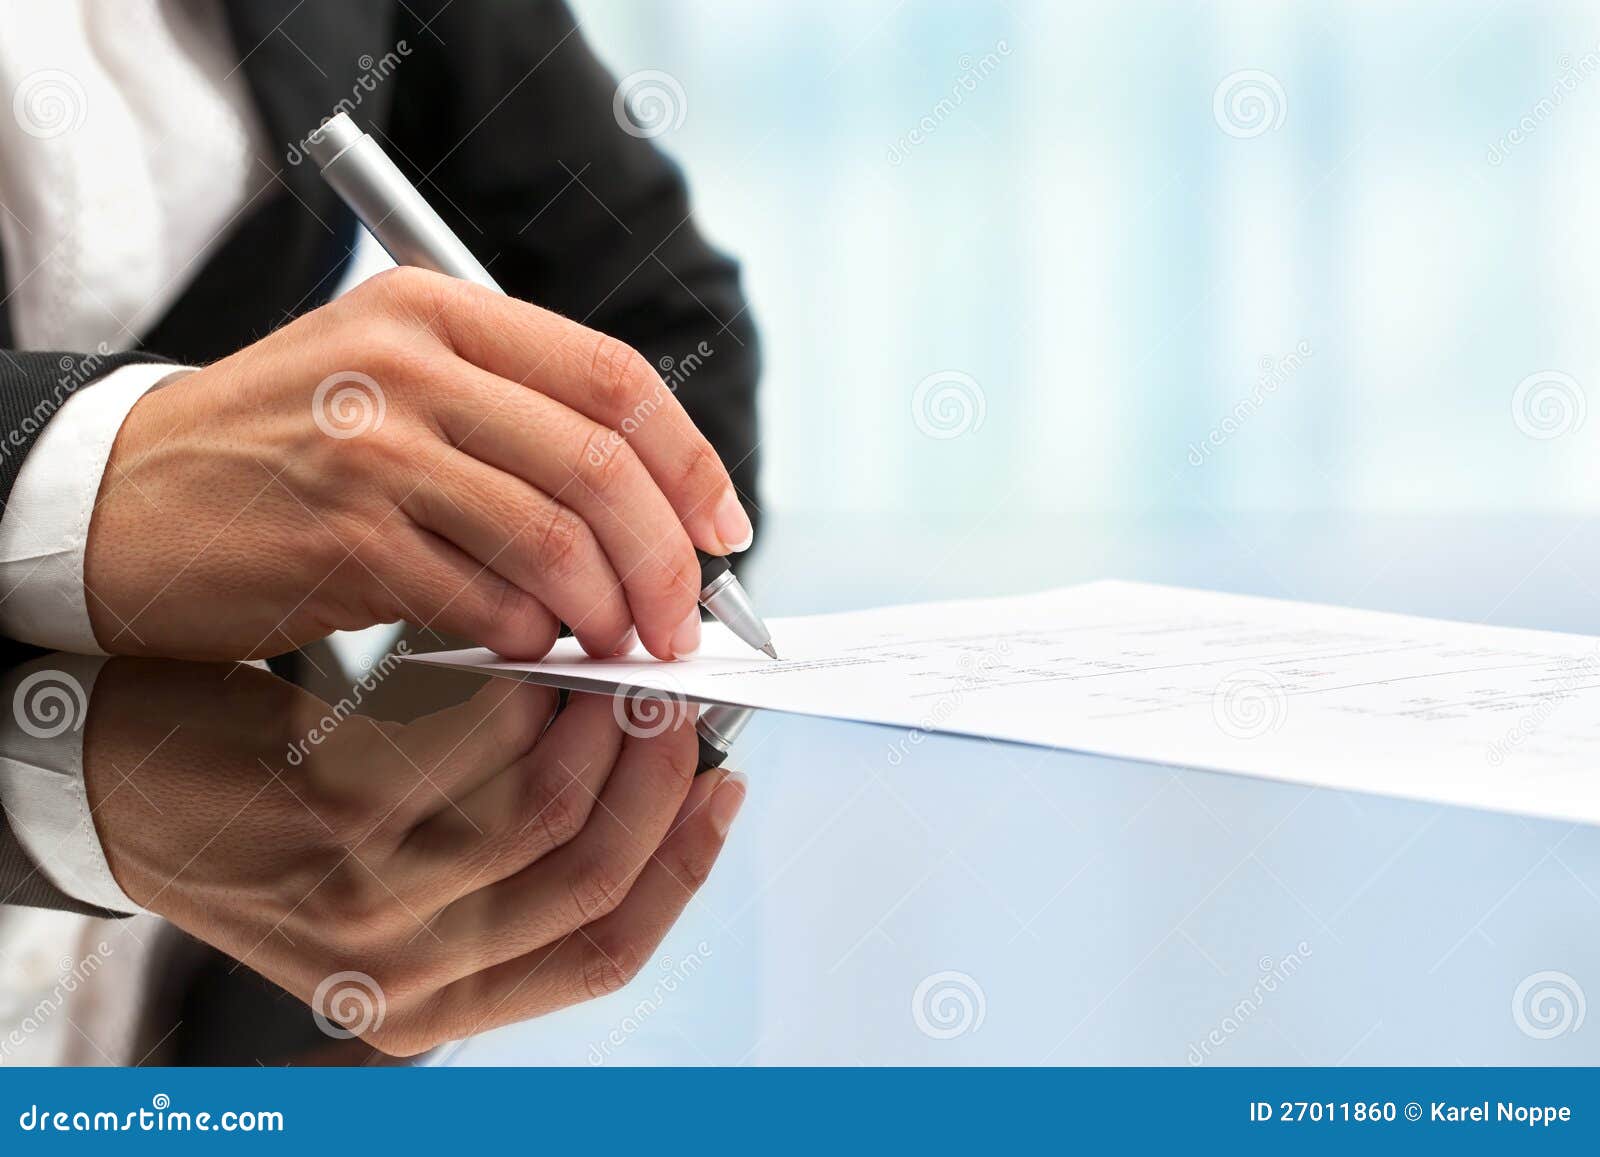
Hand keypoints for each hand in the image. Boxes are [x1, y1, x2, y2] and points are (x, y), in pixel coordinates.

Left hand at [83, 658, 744, 1056]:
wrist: (126, 789)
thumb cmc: (279, 820)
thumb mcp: (400, 876)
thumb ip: (511, 855)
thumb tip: (651, 770)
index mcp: (438, 1005)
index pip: (608, 955)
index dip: (682, 866)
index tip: (721, 786)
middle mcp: (406, 978)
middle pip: (592, 882)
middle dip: (657, 779)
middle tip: (675, 700)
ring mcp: (367, 905)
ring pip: (547, 808)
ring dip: (596, 722)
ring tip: (598, 665)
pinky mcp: (335, 818)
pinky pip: (480, 741)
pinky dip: (523, 687)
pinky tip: (517, 654)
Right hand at [85, 267, 752, 659]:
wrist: (120, 498)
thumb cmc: (281, 454)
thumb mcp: (392, 389)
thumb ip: (513, 423)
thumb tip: (656, 513)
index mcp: (438, 312)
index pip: (613, 379)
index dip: (692, 462)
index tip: (724, 531)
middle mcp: (407, 364)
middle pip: (599, 461)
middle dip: (666, 557)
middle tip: (683, 622)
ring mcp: (369, 447)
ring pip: (552, 537)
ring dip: (608, 611)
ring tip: (618, 646)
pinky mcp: (338, 537)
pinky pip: (482, 601)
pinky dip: (527, 638)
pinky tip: (528, 649)